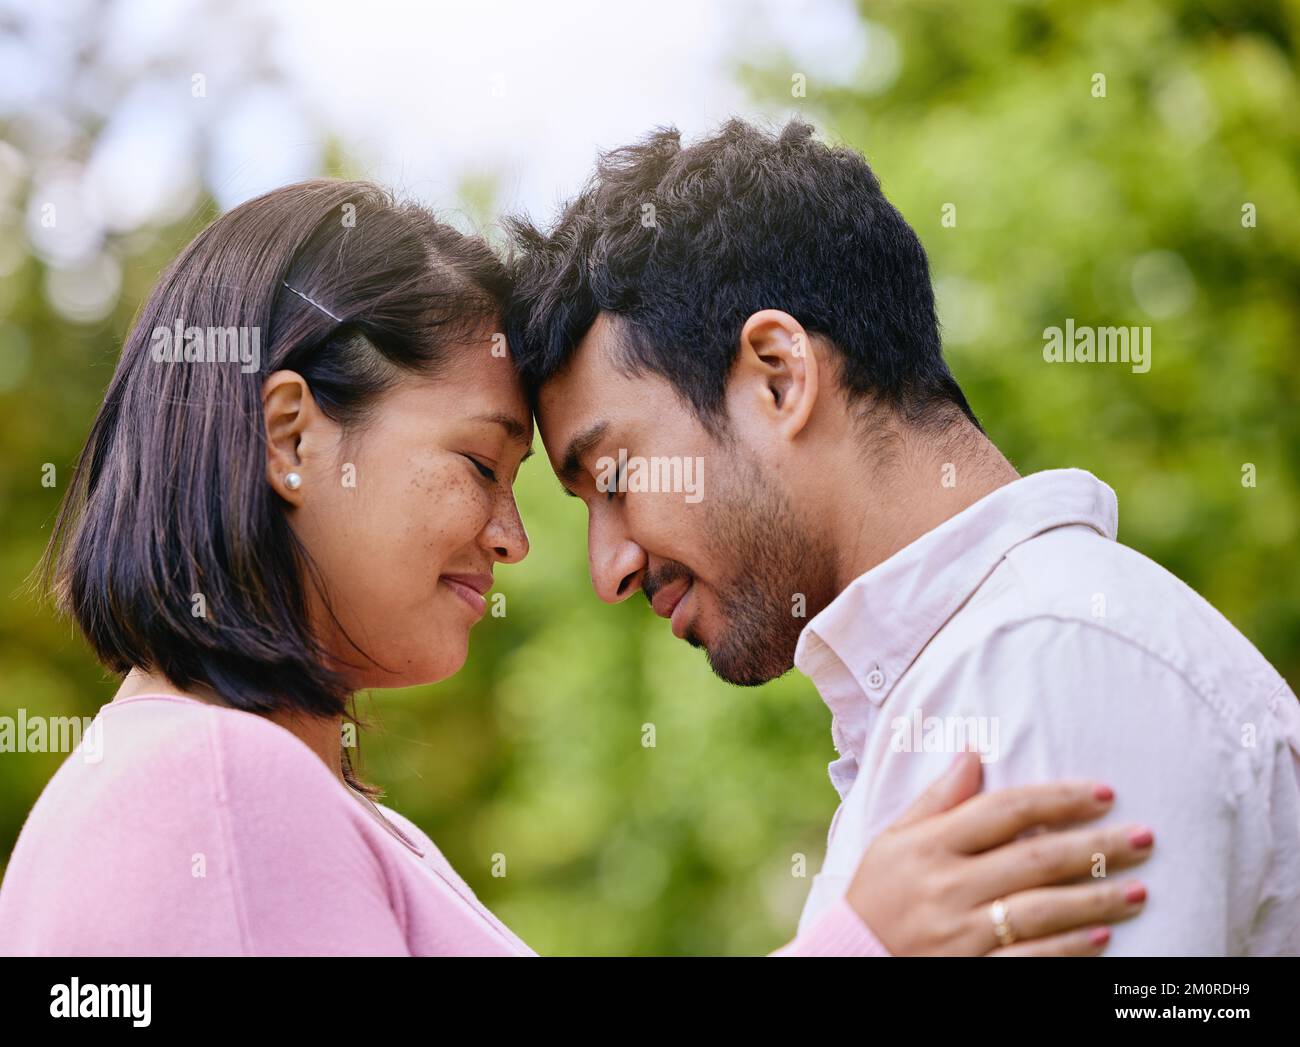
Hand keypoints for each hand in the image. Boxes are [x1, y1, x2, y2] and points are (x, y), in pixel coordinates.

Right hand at [845, 752, 1152, 954]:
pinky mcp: (971, 973)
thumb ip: (938, 799)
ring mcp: (959, 934)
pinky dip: (1067, 949)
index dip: (1057, 798)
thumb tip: (974, 752)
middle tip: (1145, 838)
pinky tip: (1102, 937)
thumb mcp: (894, 838)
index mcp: (928, 844)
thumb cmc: (877, 892)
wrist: (848, 960)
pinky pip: (1029, 961)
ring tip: (1138, 889)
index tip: (1104, 793)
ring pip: (1039, 911)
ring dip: (1094, 899)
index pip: (1003, 811)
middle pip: (1034, 859)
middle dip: (1096, 846)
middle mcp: (946, 885)